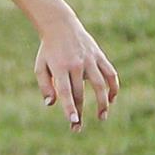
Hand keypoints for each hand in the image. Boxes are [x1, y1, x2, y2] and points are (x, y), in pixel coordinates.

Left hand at [35, 15, 117, 132]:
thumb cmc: (48, 50)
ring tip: (102, 117)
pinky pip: (110, 73)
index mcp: (60, 67)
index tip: (73, 122)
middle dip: (80, 112)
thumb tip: (51, 105)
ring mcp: (90, 59)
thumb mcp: (40, 66)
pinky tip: (111, 99)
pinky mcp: (99, 56)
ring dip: (103, 103)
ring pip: (101, 85)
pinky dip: (113, 87)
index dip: (70, 108)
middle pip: (80, 93)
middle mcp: (76, 64)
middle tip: (77, 128)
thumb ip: (45, 86)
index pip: (66, 92)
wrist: (60, 25)